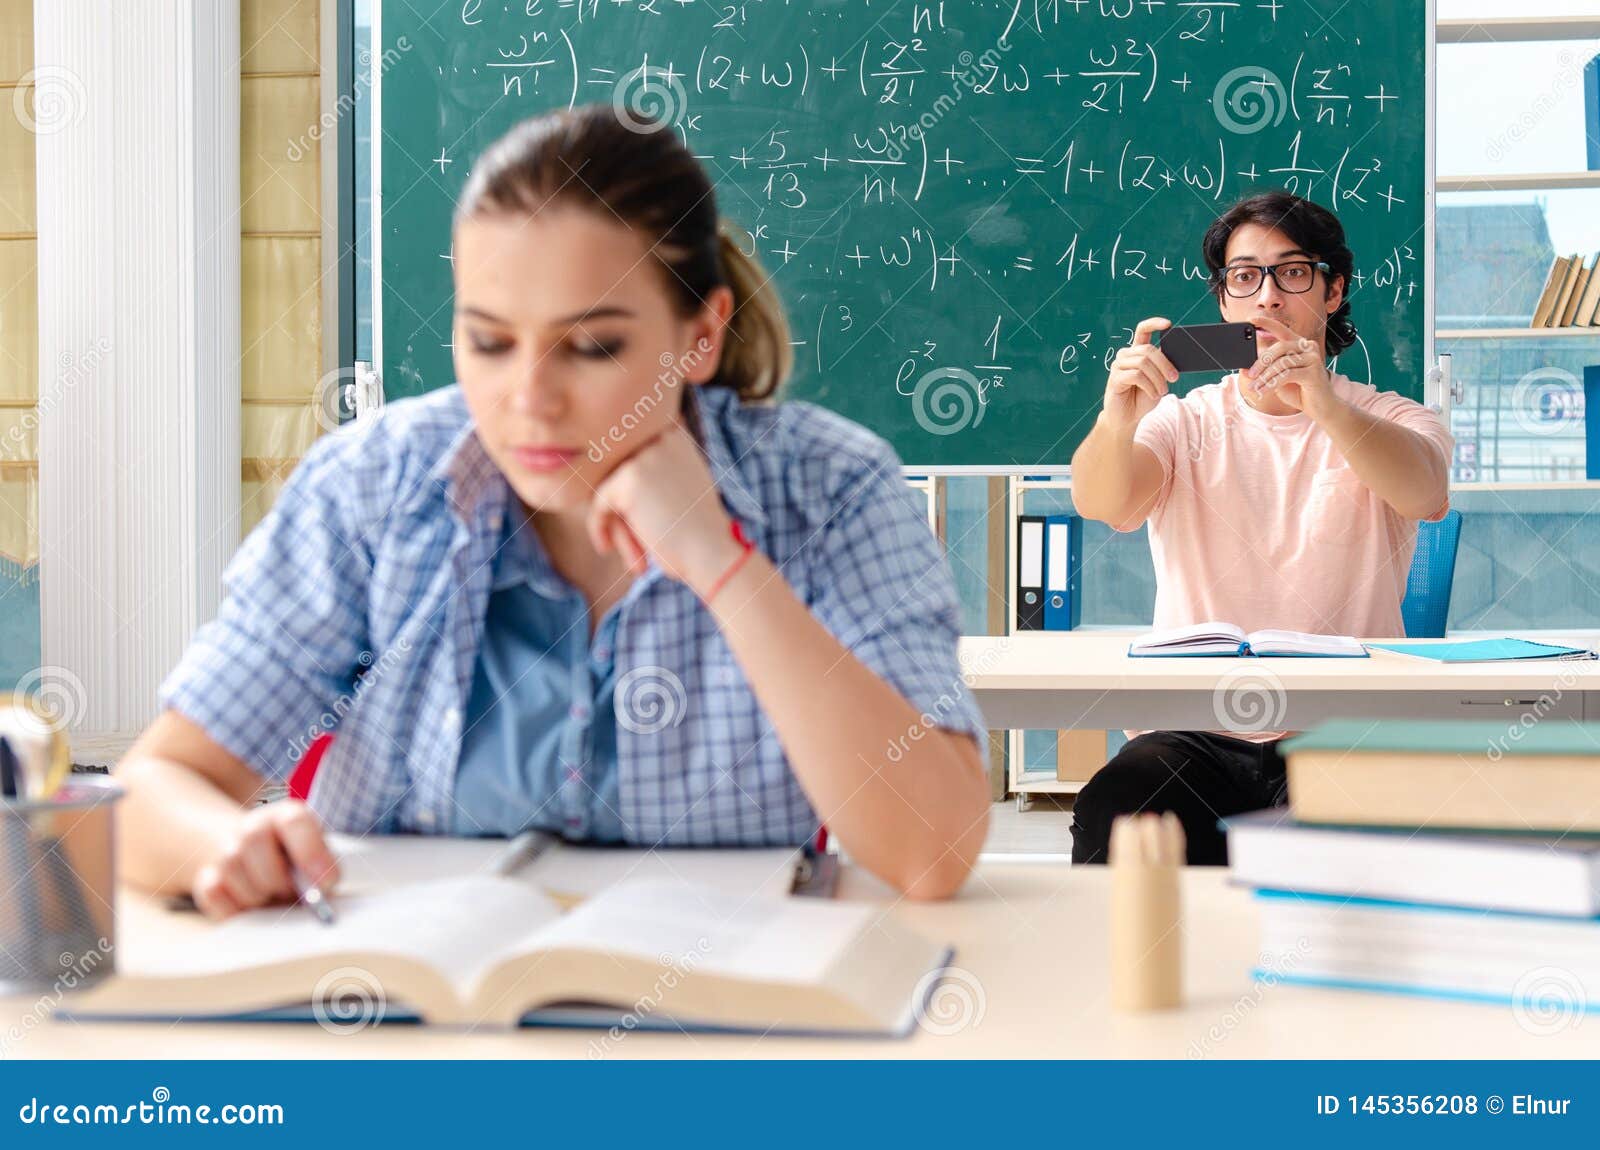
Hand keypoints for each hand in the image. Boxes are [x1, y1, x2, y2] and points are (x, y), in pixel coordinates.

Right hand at [191, 801, 338, 919]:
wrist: (262, 865)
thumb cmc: (299, 868)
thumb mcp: (320, 862)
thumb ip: (322, 871)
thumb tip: (322, 894)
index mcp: (287, 816)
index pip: (294, 821)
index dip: (310, 852)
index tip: (326, 884)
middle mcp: (253, 826)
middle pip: (254, 840)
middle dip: (277, 878)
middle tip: (292, 895)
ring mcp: (226, 850)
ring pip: (231, 868)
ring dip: (257, 895)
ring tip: (273, 899)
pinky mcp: (207, 877)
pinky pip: (212, 892)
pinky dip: (233, 908)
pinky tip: (251, 909)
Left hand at [586, 418, 746, 597]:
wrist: (713, 552)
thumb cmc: (698, 534)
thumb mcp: (680, 491)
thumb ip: (653, 476)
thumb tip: (605, 471)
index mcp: (676, 437)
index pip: (630, 459)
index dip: (627, 495)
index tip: (628, 523)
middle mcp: (662, 438)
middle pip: (618, 473)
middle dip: (619, 510)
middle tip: (626, 543)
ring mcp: (645, 455)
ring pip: (608, 489)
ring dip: (614, 521)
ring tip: (624, 550)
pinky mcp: (629, 477)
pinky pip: (599, 504)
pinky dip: (599, 527)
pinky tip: (606, 547)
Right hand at [1102, 318, 1177, 431]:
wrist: (1128, 418)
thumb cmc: (1142, 398)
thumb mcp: (1158, 380)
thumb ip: (1162, 366)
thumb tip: (1173, 355)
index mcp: (1137, 352)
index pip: (1142, 330)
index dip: (1154, 323)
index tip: (1168, 324)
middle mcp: (1126, 356)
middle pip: (1148, 350)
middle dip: (1165, 365)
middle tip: (1174, 379)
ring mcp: (1118, 366)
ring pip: (1143, 363)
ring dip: (1158, 379)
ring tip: (1161, 391)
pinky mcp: (1114, 379)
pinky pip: (1136, 376)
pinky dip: (1149, 386)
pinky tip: (1153, 394)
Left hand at [1242, 317, 1340, 420]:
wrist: (1320, 407)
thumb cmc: (1299, 391)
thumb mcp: (1277, 379)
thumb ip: (1264, 371)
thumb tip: (1244, 369)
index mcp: (1299, 345)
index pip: (1282, 330)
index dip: (1266, 323)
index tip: (1250, 319)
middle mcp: (1308, 347)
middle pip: (1279, 347)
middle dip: (1261, 362)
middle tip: (1250, 374)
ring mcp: (1313, 358)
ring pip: (1281, 363)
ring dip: (1264, 376)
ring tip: (1254, 388)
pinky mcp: (1314, 372)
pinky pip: (1287, 375)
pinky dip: (1271, 384)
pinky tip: (1263, 391)